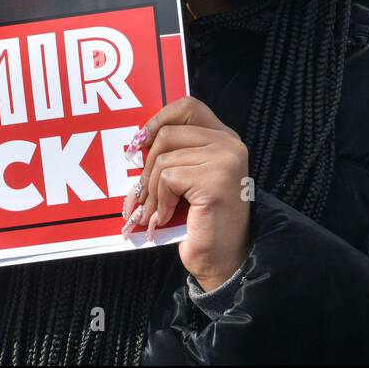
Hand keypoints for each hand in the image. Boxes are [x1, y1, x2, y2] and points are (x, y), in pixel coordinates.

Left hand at [120, 96, 249, 291]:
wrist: (222, 261)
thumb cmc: (201, 222)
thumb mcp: (188, 178)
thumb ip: (176, 153)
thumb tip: (137, 140)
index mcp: (224, 138)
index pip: (188, 106)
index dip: (159, 119)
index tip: (141, 142)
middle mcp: (230, 144)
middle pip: (168, 133)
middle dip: (147, 166)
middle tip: (144, 194)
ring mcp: (226, 160)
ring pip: (163, 159)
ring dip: (151, 190)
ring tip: (155, 211)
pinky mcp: (216, 179)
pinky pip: (168, 178)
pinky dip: (159, 202)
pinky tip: (167, 217)